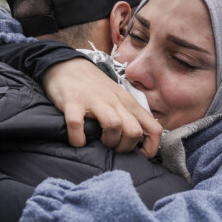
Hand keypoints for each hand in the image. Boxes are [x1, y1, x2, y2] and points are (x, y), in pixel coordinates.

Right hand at [41, 57, 161, 157]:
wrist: (68, 65)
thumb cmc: (95, 87)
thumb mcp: (119, 99)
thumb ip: (129, 116)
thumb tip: (139, 143)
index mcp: (129, 104)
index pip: (154, 129)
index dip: (151, 148)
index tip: (139, 156)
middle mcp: (115, 102)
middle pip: (135, 131)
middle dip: (126, 148)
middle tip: (114, 149)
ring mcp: (95, 101)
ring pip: (114, 126)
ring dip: (108, 142)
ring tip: (99, 143)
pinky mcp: (73, 102)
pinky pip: (77, 125)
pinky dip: (78, 139)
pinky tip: (78, 142)